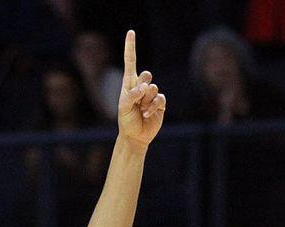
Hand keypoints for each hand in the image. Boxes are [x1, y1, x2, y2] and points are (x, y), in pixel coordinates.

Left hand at [117, 31, 165, 149]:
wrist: (135, 136)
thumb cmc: (126, 121)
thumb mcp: (123, 108)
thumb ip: (132, 95)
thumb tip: (145, 87)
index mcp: (129, 84)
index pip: (131, 62)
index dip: (131, 47)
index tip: (131, 32)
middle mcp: (141, 86)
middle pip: (147, 74)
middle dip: (142, 87)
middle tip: (137, 100)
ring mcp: (151, 94)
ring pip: (154, 88)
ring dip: (146, 101)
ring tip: (141, 111)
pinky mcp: (160, 103)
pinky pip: (160, 98)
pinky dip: (153, 107)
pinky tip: (148, 115)